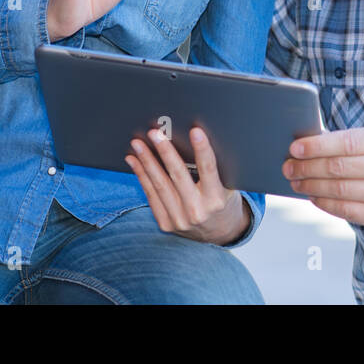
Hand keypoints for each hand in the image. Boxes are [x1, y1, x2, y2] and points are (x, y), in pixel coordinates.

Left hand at [125, 127, 248, 244]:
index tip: (195, 131)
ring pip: (159, 185)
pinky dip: (142, 176)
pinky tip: (135, 162)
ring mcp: (179, 219)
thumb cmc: (223, 202)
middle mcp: (198, 211)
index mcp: (217, 199)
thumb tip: (197, 140)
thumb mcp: (228, 186)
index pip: (208, 169)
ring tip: (138, 145)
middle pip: (178, 176)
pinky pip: (151, 196)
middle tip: (154, 133)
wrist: (218, 233)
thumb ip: (216, 169)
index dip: (202, 149)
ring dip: (146, 162)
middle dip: (165, 151)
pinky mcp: (166, 224)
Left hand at [282, 126, 363, 232]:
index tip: (295, 148)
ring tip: (296, 181)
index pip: (347, 143)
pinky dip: (324, 203)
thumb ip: (354, 140)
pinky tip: (313, 196)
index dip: (317, 146)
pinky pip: (345, 210)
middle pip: (339, 167)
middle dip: (307, 167)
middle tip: (289, 166)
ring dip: (311, 186)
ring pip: (339, 190)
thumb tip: (311, 143)